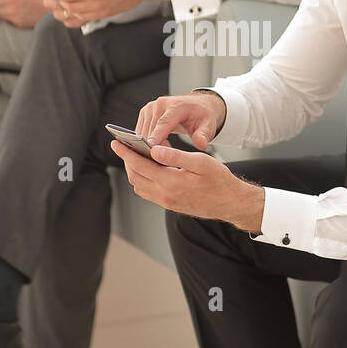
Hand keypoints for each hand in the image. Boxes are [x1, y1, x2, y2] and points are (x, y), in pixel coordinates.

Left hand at [110, 140, 264, 232]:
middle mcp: (165, 195)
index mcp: (171, 182)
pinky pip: (148, 192)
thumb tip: (154, 150)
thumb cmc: (219, 180)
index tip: (116, 143)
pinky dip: (144, 179)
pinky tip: (152, 167)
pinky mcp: (170, 205)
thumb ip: (176, 156)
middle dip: (127, 161)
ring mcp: (166, 202)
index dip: (126, 153)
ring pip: (140, 186)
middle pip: (135, 177)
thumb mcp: (201, 162)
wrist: (230, 202)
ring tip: (137, 155)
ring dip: (134, 170)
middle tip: (124, 146)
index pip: (140, 166)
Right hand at [135, 92, 225, 150]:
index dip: (157, 136)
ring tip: (165, 157)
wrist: (198, 106)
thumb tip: (201, 144)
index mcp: (176, 106)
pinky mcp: (145, 114)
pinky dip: (147, 143)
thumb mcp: (208, 126)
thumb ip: (204, 135)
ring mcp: (150, 108)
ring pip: (143, 133)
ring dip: (150, 147)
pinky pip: (142, 133)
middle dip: (155, 148)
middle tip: (165, 163)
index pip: (164, 123)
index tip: (151, 149)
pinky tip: (159, 150)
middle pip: (150, 130)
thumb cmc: (202, 116)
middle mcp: (160, 105)